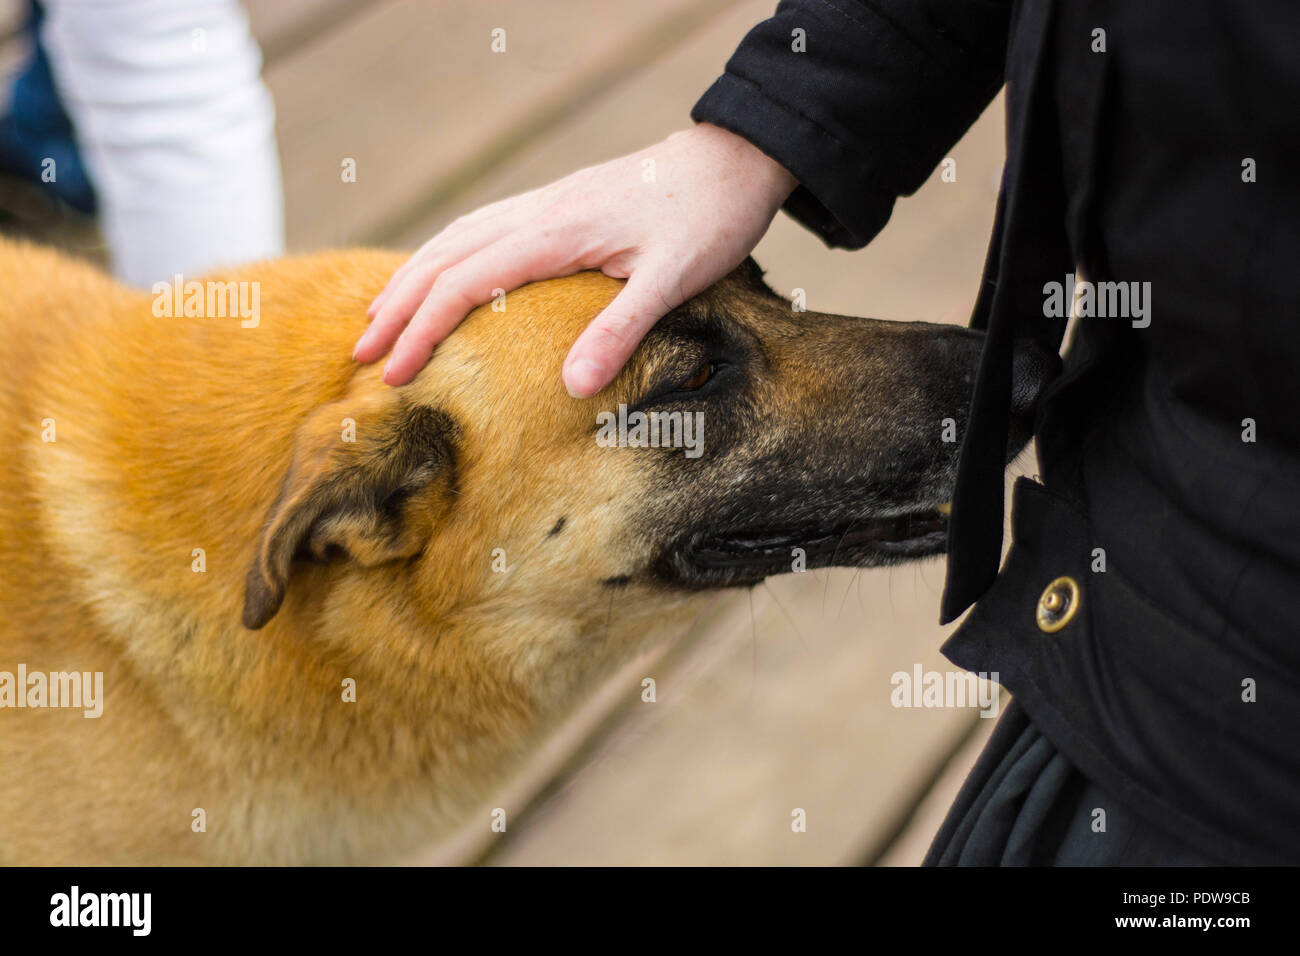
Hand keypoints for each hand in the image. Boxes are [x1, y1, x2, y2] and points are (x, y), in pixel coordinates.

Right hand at [353, 122, 796, 395]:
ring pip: (456, 238)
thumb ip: (621, 330)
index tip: (394, 374)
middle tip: (361, 357)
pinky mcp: (557, 206)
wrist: (731, 162)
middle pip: (444, 258)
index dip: (422, 330)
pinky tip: (440, 274)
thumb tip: (572, 387)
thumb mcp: (675, 280)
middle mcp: (538, 213)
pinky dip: (445, 256)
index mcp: (556, 232)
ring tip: (378, 317)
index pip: (466, 283)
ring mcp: (544, 205)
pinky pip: (481, 229)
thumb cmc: (708, 221)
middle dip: (397, 308)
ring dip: (411, 278)